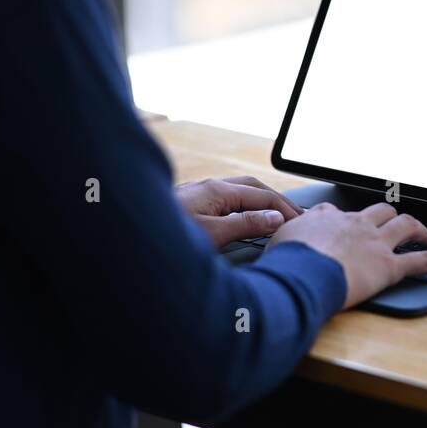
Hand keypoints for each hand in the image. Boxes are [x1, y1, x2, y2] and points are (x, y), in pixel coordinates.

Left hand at [176, 176, 304, 248]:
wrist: (126, 236)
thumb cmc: (164, 240)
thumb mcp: (212, 235)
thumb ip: (245, 225)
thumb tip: (274, 217)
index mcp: (217, 190)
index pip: (262, 196)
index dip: (284, 209)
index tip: (300, 222)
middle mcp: (208, 186)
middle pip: (252, 187)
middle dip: (276, 199)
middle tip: (295, 215)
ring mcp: (197, 193)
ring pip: (238, 190)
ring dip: (259, 200)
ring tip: (275, 213)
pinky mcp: (188, 202)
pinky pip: (225, 197)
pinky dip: (243, 205)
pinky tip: (241, 215)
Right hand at [269, 202, 426, 308]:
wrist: (300, 273)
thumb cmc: (285, 263)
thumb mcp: (276, 243)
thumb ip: (282, 239)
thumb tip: (279, 242)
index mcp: (328, 220)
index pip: (337, 212)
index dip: (342, 220)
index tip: (339, 226)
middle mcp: (356, 225)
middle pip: (379, 211)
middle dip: (389, 215)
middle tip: (393, 223)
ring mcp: (375, 244)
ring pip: (404, 225)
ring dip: (417, 228)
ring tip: (424, 234)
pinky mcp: (389, 266)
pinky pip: (425, 261)